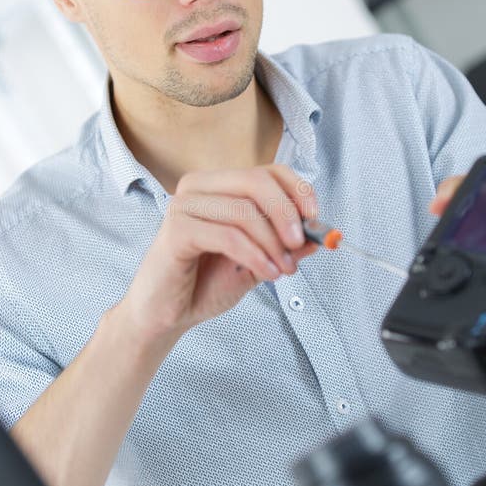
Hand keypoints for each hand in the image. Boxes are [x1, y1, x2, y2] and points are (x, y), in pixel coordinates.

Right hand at [116, 164, 318, 349]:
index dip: (297, 189)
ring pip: (245, 211)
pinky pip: (229, 236)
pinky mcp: (177, 229)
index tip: (315, 217)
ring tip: (283, 270)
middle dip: (286, 213)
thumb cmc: (205, 284)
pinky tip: (267, 273)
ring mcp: (184, 205)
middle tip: (300, 245)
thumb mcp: (257, 262)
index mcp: (218, 186)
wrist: (166, 315)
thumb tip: (318, 236)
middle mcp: (199, 187)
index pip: (267, 171)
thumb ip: (284, 246)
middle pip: (256, 181)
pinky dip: (256, 256)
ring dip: (273, 244)